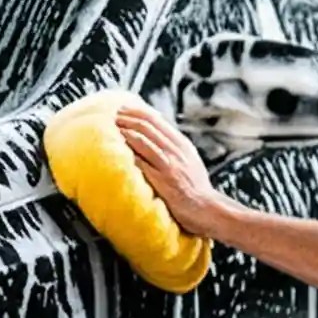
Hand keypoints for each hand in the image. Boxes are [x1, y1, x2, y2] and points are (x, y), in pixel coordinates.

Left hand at [116, 104, 229, 236]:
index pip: (156, 120)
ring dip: (124, 130)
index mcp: (182, 144)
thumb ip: (175, 150)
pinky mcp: (163, 179)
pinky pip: (141, 161)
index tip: (123, 108)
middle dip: (127, 117)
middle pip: (147, 125)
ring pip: (143, 138)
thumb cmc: (197, 190)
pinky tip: (116, 149)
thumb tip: (157, 139)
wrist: (207, 209)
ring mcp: (169, 164)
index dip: (137, 112)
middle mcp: (176, 150)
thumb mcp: (189, 162)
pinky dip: (127, 151)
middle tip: (112, 114)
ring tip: (110, 126)